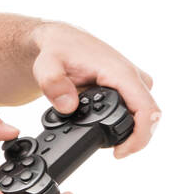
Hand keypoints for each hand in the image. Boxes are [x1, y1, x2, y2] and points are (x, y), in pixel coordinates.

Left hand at [31, 22, 159, 158]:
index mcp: (120, 73)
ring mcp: (134, 83)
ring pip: (141, 116)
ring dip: (124, 130)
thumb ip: (53, 84)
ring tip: (96, 130)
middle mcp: (134, 78)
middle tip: (105, 147)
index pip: (145, 110)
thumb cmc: (57, 50)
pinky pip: (134, 111)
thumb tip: (68, 107)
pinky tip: (100, 124)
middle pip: (147, 118)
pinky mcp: (130, 88)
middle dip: (129, 138)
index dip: (138, 137)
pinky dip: (120, 122)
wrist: (61, 40)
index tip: (120, 153)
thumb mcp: (46, 65)